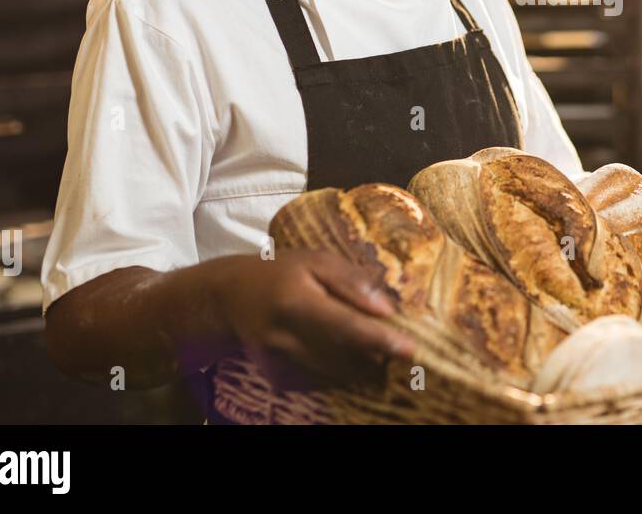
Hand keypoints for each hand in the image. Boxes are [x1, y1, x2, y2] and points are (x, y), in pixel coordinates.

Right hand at [215, 250, 415, 390]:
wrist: (230, 298)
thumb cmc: (281, 273)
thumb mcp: (316, 260)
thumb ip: (352, 281)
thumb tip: (387, 310)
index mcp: (295, 302)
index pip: (345, 327)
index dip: (379, 341)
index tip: (411, 350)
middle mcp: (283, 338)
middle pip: (345, 357)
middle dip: (376, 355)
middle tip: (395, 343)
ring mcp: (278, 363)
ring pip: (337, 373)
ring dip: (362, 364)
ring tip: (370, 344)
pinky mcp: (278, 379)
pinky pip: (323, 381)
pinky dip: (340, 369)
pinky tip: (340, 350)